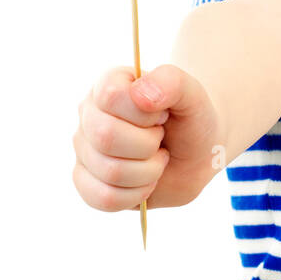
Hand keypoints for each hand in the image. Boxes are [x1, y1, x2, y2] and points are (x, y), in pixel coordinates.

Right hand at [73, 63, 221, 211]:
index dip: (145, 113)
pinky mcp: (86, 181)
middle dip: (148, 145)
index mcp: (108, 85)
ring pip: (110, 172)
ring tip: (156, 158)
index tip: (161, 115)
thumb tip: (139, 95)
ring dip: (148, 171)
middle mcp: (89, 115)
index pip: (112, 97)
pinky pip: (103, 198)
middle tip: (160, 139)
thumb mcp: (192, 94)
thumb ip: (171, 82)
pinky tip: (147, 181)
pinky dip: (136, 194)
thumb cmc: (190, 119)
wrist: (196, 153)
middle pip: (106, 137)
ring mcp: (84, 149)